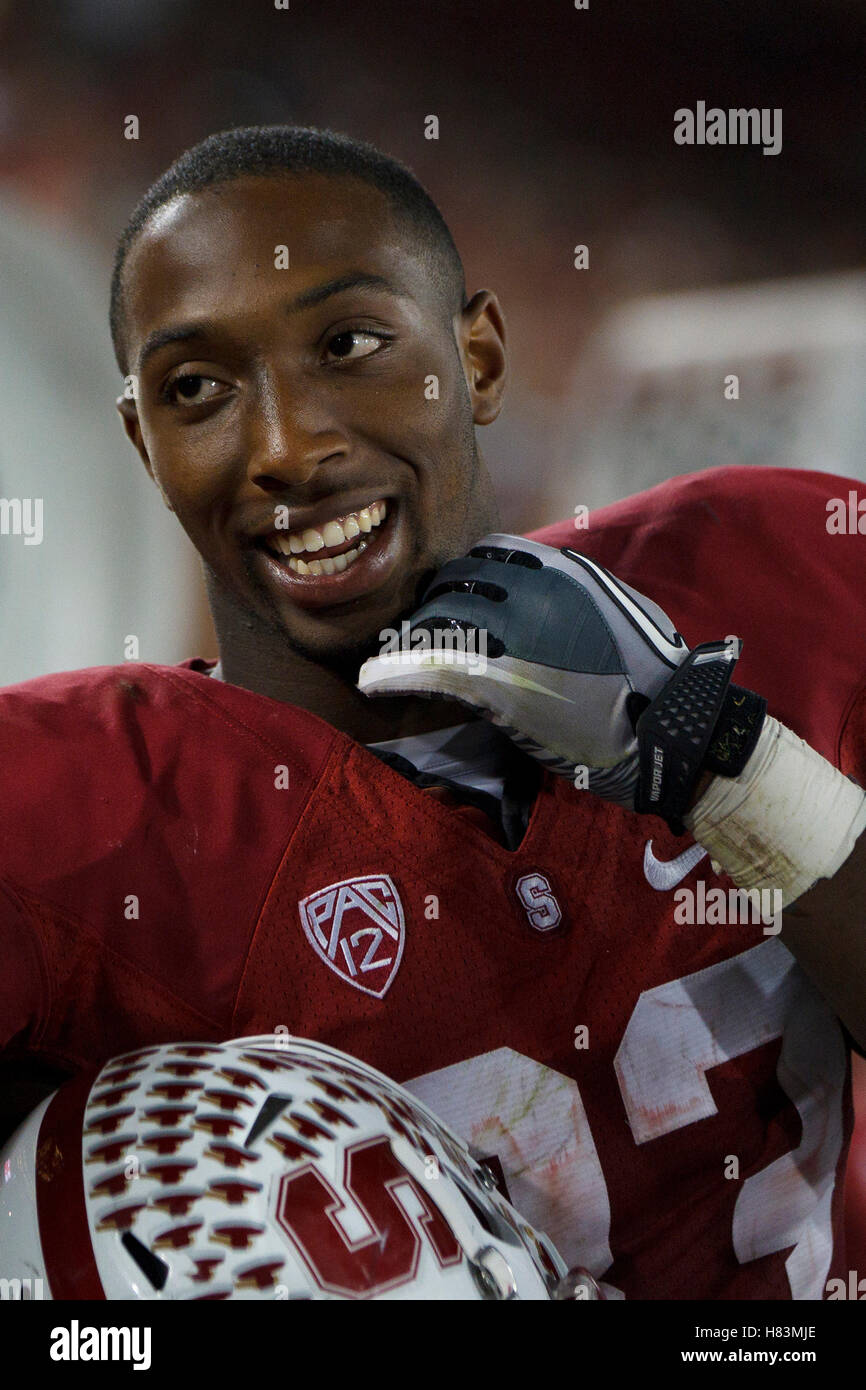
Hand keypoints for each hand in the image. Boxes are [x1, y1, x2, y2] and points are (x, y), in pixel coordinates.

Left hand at [357, 533, 689, 806]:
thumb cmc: (651, 671)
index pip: (485, 557)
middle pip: (453, 588)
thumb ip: (572, 591)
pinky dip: (393, 673)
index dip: (459, 580)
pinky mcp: (500, 684)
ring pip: (436, 625)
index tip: (448, 600)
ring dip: (406, 642)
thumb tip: (543, 589)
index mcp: (561, 569)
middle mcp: (531, 593)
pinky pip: (430, 669)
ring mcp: (514, 636)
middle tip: (414, 636)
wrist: (668, 723)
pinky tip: (373, 680)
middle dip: (429, 610)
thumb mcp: (616, 607)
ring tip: (387, 661)